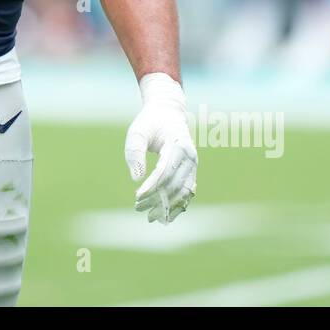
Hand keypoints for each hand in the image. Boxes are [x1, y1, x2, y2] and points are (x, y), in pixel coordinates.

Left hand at [124, 73, 196, 224]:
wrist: (168, 113)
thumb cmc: (150, 122)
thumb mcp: (138, 131)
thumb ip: (135, 152)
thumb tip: (136, 179)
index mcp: (178, 144)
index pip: (165, 171)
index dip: (152, 186)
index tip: (137, 196)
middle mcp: (190, 157)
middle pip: (174, 184)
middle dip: (157, 199)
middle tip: (138, 208)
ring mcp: (193, 165)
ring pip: (183, 192)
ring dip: (168, 206)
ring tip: (150, 217)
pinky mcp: (192, 171)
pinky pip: (187, 192)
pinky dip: (178, 205)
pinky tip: (165, 216)